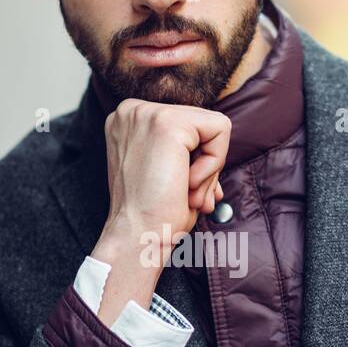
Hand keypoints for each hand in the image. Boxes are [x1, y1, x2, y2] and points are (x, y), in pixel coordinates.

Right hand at [90, 100, 230, 325]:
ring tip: (185, 191)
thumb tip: (214, 153)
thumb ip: (185, 152)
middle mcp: (132, 109)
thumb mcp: (166, 171)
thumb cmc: (152, 213)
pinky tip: (187, 184)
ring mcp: (147, 113)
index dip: (195, 159)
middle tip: (186, 194)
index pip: (187, 125)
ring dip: (209, 168)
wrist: (138, 236)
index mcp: (128, 119)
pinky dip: (214, 164)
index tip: (181, 187)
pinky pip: (219, 131)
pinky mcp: (167, 123)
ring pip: (213, 126)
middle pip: (201, 123)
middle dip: (205, 164)